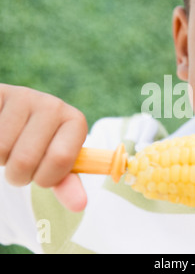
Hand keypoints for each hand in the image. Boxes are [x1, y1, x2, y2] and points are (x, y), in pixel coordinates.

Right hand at [0, 84, 88, 211]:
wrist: (15, 117)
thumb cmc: (40, 146)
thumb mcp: (56, 164)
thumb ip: (66, 184)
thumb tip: (80, 205)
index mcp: (75, 122)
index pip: (61, 159)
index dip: (46, 178)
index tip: (43, 175)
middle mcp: (53, 105)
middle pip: (26, 160)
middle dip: (18, 175)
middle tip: (21, 164)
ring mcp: (24, 96)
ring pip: (0, 150)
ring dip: (0, 160)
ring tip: (9, 146)